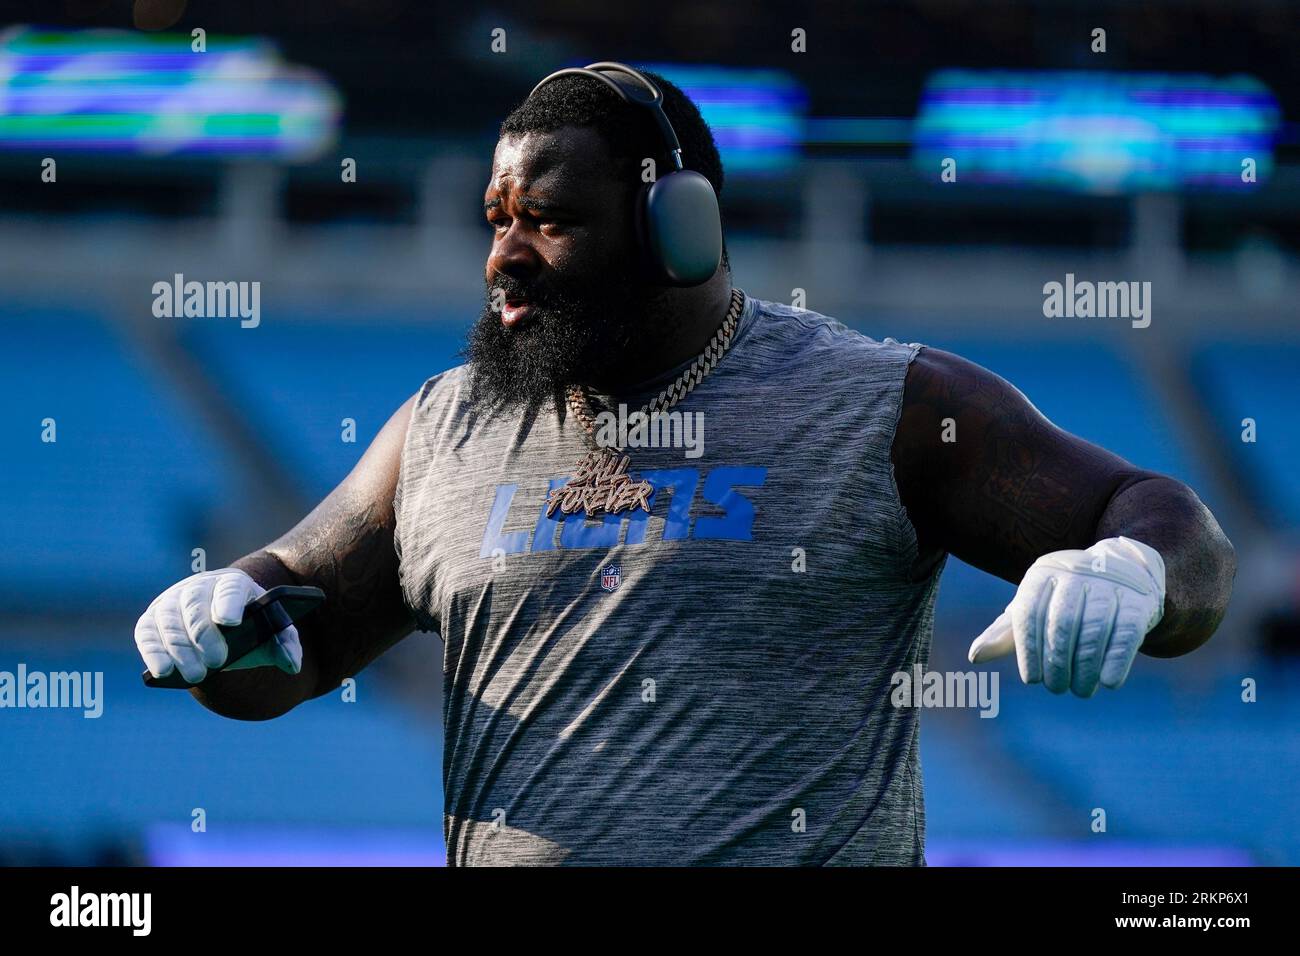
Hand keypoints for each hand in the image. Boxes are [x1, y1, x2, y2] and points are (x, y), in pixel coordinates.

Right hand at [134, 568, 302, 684]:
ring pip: (169, 619)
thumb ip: (285, 644)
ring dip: (180, 649)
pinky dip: (152, 651)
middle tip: (218, 662)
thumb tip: (292, 664)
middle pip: (196, 604)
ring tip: (195, 676)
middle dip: (204, 634)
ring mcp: (172, 600)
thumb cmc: (251, 626)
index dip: (228, 602)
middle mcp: (199, 586)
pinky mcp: (152, 619)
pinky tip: (161, 672)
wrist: (226, 623)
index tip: (231, 622)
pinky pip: (146, 633)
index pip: (230, 587)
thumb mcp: (272, 633)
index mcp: (233, 583)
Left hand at [967, 536, 1165, 696]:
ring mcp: (1109, 585)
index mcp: (1042, 574)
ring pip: (1093, 631)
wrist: (1122, 571)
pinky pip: (1125, 633)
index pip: (1029, 613)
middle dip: (1058, 663)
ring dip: (1085, 668)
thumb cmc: (1064, 598)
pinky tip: (1108, 683)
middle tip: (1057, 688)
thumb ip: (1004, 632)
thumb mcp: (1033, 607)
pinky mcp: (1139, 600)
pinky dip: (1116, 661)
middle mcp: (1075, 574)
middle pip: (1061, 624)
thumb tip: (975, 656)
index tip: (1031, 680)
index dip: (1028, 650)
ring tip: (1080, 690)